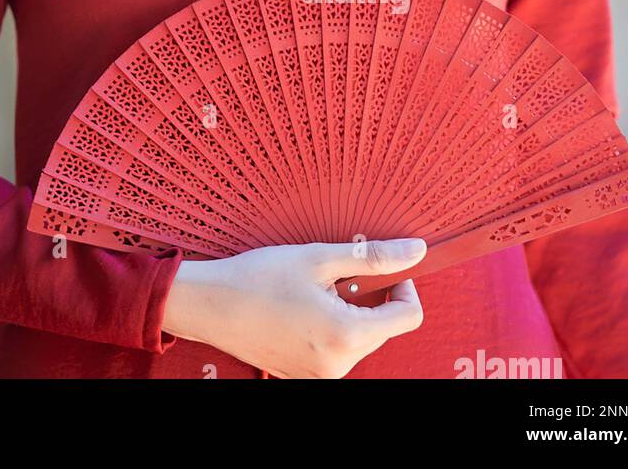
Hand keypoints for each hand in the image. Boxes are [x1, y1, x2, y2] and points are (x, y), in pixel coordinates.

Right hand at [160, 237, 426, 377]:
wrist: (210, 306)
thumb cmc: (260, 278)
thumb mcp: (318, 257)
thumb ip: (373, 256)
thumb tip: (417, 250)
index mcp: (348, 335)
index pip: (409, 317)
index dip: (403, 286)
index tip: (380, 266)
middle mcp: (340, 365)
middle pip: (384, 328)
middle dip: (371, 298)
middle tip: (333, 275)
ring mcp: (322, 375)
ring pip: (360, 339)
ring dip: (350, 313)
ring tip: (310, 293)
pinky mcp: (307, 376)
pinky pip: (337, 350)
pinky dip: (331, 328)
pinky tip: (300, 310)